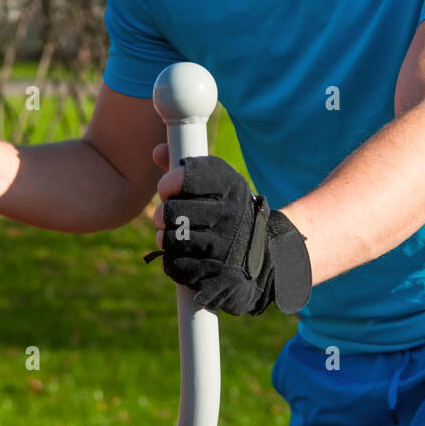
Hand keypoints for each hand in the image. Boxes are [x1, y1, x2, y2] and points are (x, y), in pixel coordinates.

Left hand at [150, 150, 311, 315]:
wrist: (266, 256)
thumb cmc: (232, 214)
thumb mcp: (219, 186)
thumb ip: (187, 169)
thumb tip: (158, 151)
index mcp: (231, 186)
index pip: (186, 178)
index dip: (168, 184)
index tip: (168, 190)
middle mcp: (231, 214)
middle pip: (172, 211)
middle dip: (163, 214)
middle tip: (167, 217)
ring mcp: (225, 246)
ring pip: (170, 240)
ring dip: (165, 239)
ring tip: (173, 236)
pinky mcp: (217, 274)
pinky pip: (174, 265)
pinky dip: (172, 262)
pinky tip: (182, 256)